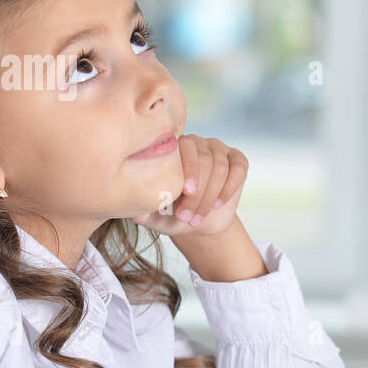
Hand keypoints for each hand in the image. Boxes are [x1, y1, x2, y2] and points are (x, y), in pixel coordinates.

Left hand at [130, 134, 246, 238]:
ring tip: (199, 217)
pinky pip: (238, 169)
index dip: (188, 169)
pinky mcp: (237, 160)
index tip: (186, 192)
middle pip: (204, 159)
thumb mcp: (155, 216)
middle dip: (199, 192)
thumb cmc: (172, 216)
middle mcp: (197, 143)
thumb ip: (142, 211)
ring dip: (211, 195)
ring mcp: (218, 149)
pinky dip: (230, 188)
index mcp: (174, 148)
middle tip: (188, 217)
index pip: (184, 149)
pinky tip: (218, 204)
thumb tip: (129, 209)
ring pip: (221, 166)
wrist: (200, 224)